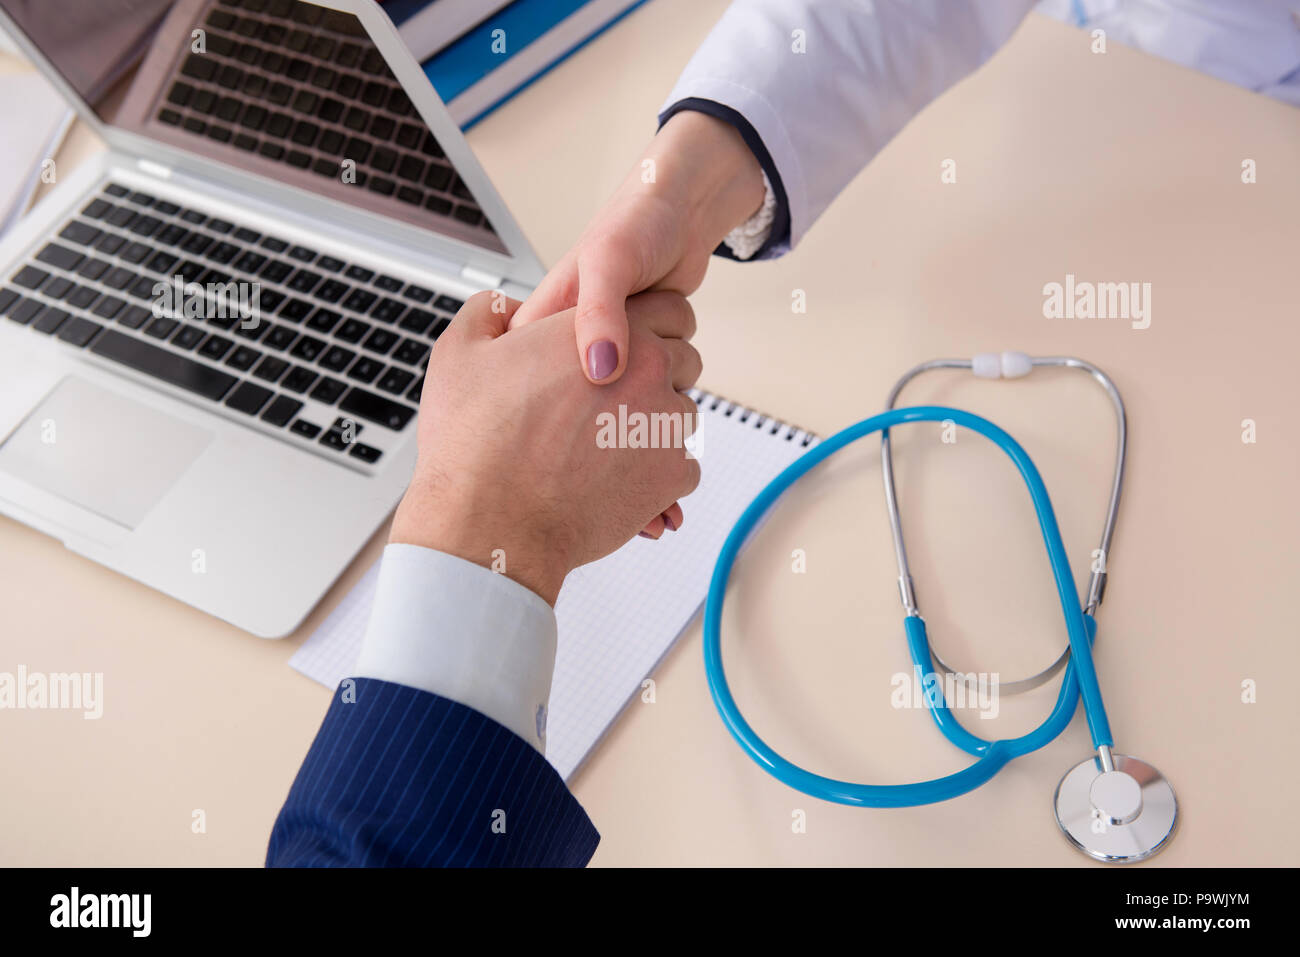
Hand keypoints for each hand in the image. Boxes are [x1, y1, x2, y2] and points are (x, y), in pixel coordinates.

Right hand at [390, 290, 702, 604]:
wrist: (490, 521)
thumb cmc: (472, 442)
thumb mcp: (459, 352)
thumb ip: (490, 313)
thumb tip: (507, 308)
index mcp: (601, 330)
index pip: (668, 308)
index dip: (649, 328)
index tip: (628, 350)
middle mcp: (646, 369)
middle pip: (683, 361)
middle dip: (656, 378)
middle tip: (611, 405)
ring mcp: (665, 423)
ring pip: (682, 416)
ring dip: (655, 427)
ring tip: (604, 448)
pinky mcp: (673, 475)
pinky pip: (683, 466)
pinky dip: (658, 475)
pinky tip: (615, 480)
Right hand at [510, 110, 764, 383]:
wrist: (684, 214)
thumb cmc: (636, 224)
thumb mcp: (608, 261)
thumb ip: (598, 314)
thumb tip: (601, 371)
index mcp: (544, 321)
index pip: (523, 379)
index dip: (539, 403)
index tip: (566, 416)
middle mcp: (570, 344)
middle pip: (576, 399)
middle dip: (603, 397)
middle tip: (623, 388)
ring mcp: (608, 354)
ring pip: (623, 399)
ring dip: (645, 387)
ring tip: (649, 364)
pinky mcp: (642, 360)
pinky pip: (654, 392)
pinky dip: (666, 383)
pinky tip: (668, 366)